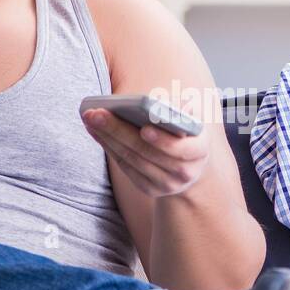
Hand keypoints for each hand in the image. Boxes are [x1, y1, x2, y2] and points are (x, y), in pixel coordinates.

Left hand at [82, 109, 209, 198]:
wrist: (189, 165)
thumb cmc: (187, 132)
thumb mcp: (192, 118)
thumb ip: (181, 108)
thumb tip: (158, 102)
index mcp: (199, 151)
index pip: (180, 149)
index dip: (162, 140)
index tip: (144, 128)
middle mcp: (184, 172)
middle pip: (146, 152)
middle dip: (119, 130)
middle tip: (96, 113)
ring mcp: (165, 184)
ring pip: (131, 159)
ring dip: (107, 137)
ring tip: (91, 118)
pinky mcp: (148, 188)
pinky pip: (124, 166)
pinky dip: (108, 147)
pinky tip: (95, 130)